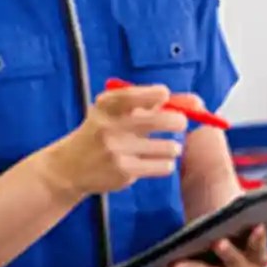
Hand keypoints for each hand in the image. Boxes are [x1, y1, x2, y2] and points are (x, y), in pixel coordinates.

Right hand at [38, 84, 188, 198]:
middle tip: (180, 123)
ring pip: (168, 147)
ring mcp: (116, 150)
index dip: (156, 94)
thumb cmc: (103, 132)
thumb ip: (152, 103)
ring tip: (166, 147)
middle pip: (161, 120)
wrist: (70, 167)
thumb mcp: (116, 112)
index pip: (135, 95)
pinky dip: (165, 163)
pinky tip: (155, 161)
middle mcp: (110, 126)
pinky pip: (163, 166)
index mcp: (107, 105)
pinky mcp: (123, 172)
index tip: (165, 96)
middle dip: (179, 121)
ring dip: (173, 147)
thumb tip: (196, 102)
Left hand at [153, 225, 266, 266]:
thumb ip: (231, 218)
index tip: (258, 225)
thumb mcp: (235, 228)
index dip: (259, 238)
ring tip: (172, 265)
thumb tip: (215, 198)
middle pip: (234, 265)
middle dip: (226, 254)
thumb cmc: (230, 239)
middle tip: (218, 242)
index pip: (260, 247)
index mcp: (257, 258)